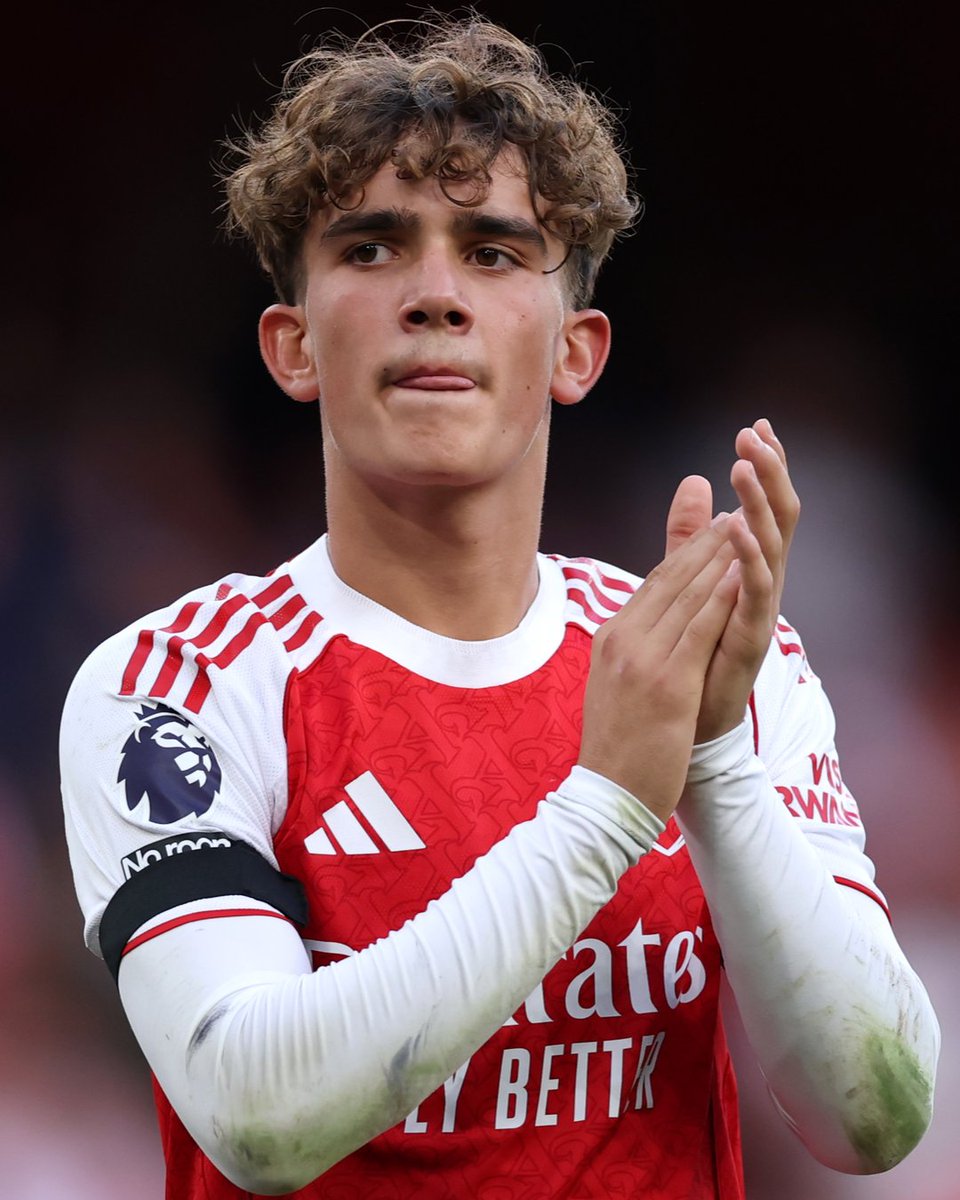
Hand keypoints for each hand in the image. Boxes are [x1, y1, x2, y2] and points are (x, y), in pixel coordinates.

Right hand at [578, 519, 740, 822]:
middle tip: (738, 508)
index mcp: (612, 637)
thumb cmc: (618, 747)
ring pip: (687, 595)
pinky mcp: (666, 683)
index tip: (715, 525)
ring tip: (746, 525)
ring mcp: (641, 659)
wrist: (606, 797)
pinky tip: (742, 572)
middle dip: (707, 541)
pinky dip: (721, 596)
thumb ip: (639, 643)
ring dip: (719, 557)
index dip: (688, 550)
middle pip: (671, 578)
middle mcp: (622, 638)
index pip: (655, 582)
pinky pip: (699, 629)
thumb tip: (650, 620)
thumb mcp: (619, 684)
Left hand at [665, 419, 799, 741]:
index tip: (756, 425)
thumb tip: (695, 480)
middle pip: (775, 518)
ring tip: (745, 467)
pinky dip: (750, 561)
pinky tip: (739, 532)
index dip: (763, 468)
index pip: (762, 506)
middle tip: (754, 434)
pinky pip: (754, 595)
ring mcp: (758, 611)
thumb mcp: (685, 580)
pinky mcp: (749, 639)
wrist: (685, 722)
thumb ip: (689, 534)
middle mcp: (760, 584)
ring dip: (757, 505)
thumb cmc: (690, 652)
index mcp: (747, 568)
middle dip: (767, 474)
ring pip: (769, 548)